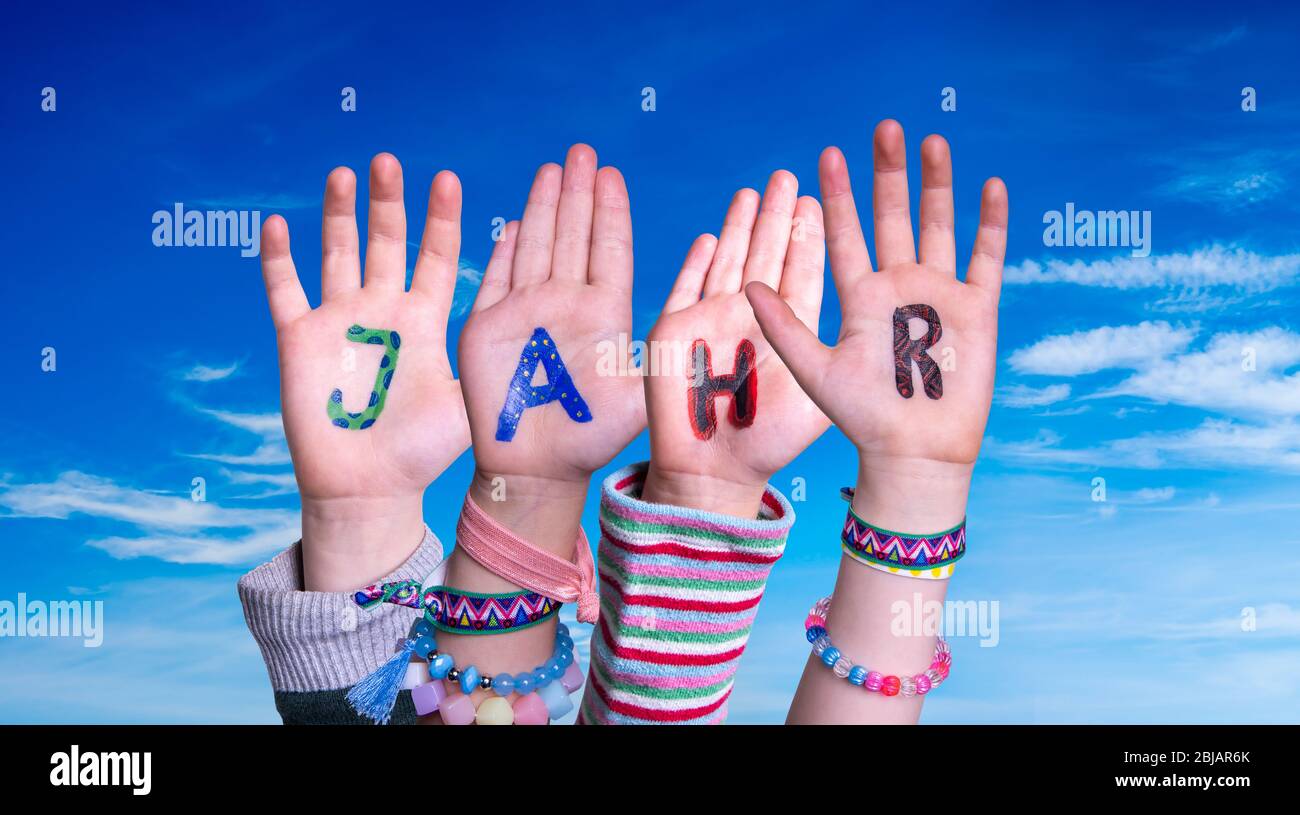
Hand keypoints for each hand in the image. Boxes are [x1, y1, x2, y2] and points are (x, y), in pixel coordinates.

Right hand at [259, 154, 470, 587]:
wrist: (371, 488)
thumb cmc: (424, 452)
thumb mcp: (472, 401)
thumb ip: (498, 366)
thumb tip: (558, 346)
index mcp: (423, 318)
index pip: (434, 256)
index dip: (440, 219)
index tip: (448, 179)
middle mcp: (381, 311)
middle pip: (385, 242)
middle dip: (388, 202)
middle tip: (390, 160)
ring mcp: (339, 321)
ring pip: (337, 254)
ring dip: (339, 214)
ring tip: (345, 173)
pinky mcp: (300, 340)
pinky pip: (285, 292)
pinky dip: (279, 259)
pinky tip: (278, 224)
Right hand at [456, 145, 643, 530]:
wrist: (536, 468)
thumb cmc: (590, 437)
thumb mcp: (636, 396)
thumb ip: (655, 358)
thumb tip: (690, 329)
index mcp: (603, 314)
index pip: (608, 250)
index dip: (609, 212)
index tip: (611, 173)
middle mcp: (565, 305)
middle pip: (572, 236)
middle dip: (577, 193)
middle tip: (583, 150)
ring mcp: (525, 312)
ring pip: (536, 246)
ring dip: (543, 207)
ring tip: (553, 168)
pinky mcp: (487, 326)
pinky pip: (496, 277)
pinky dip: (504, 249)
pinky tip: (513, 218)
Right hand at [642, 171, 829, 516]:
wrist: (713, 470)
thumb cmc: (768, 441)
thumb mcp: (814, 393)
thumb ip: (828, 350)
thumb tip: (867, 311)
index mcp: (786, 327)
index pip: (799, 270)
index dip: (806, 233)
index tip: (818, 196)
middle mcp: (748, 317)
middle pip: (763, 256)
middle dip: (774, 217)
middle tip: (788, 176)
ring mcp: (709, 321)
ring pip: (726, 262)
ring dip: (737, 228)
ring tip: (752, 192)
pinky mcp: (674, 333)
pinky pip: (685, 290)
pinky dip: (696, 265)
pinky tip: (708, 236)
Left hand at [747, 121, 1007, 527]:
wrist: (914, 454)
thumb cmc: (861, 420)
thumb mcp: (813, 371)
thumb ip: (783, 326)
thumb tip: (747, 284)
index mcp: (859, 297)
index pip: (844, 235)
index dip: (838, 196)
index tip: (826, 154)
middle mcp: (898, 288)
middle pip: (892, 218)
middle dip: (887, 174)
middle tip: (882, 127)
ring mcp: (939, 295)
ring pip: (938, 226)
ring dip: (936, 184)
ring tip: (931, 140)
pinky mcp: (977, 309)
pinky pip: (986, 257)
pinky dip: (990, 223)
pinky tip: (989, 186)